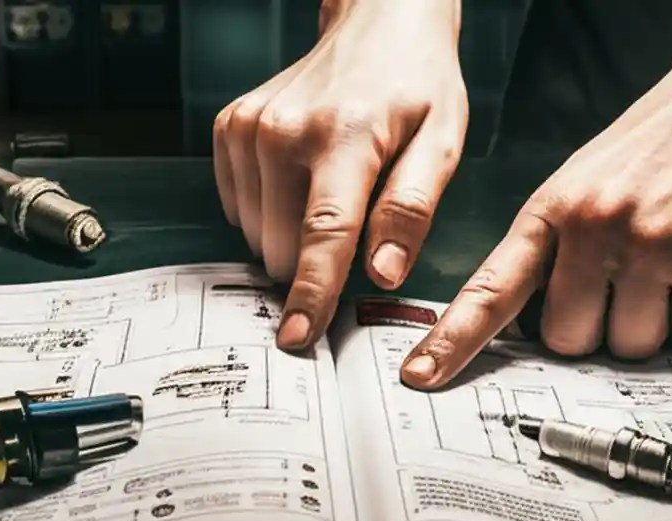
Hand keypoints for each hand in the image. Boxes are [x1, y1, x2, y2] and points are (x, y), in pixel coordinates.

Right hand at [212, 0, 467, 350]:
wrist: (376, 22)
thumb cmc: (416, 85)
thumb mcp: (442, 141)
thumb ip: (412, 208)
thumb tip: (384, 273)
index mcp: (345, 135)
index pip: (325, 233)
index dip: (312, 294)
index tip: (298, 337)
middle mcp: (285, 131)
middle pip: (286, 246)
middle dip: (317, 260)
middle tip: (356, 222)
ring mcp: (249, 128)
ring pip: (260, 235)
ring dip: (293, 235)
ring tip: (332, 189)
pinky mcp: (230, 128)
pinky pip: (242, 208)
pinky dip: (271, 209)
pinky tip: (302, 177)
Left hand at [399, 59, 671, 388]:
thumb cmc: (649, 152)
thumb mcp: (577, 187)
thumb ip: (550, 251)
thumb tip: (533, 331)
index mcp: (548, 214)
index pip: (489, 290)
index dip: (453, 340)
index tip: (420, 375)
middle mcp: (590, 228)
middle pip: (566, 340)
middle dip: (591, 330)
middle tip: (618, 285)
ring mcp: (649, 243)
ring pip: (629, 346)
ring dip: (646, 326)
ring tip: (662, 267)